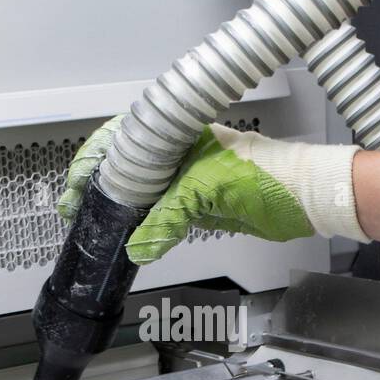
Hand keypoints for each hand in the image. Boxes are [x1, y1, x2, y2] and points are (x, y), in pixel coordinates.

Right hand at [57, 116, 366, 264]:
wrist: (305, 199)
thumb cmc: (271, 177)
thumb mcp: (208, 192)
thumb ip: (168, 218)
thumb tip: (137, 244)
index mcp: (180, 135)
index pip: (122, 139)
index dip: (93, 160)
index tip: (73, 185)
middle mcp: (180, 153)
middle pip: (126, 165)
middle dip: (96, 184)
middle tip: (74, 207)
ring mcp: (189, 178)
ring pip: (142, 190)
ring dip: (117, 206)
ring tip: (92, 221)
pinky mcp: (200, 203)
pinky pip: (161, 213)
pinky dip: (142, 224)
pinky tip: (128, 233)